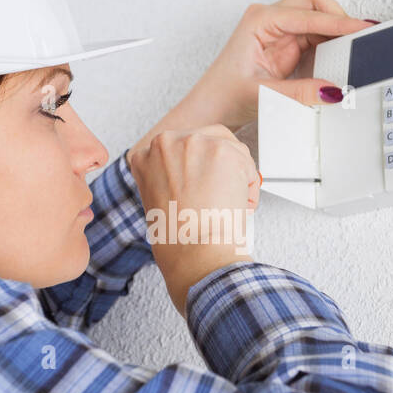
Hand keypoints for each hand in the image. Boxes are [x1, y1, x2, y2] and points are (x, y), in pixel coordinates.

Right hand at [126, 125, 260, 315]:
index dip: (196, 167)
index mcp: (145, 155)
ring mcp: (194, 143)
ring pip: (229, 150)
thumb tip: (195, 174)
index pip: (180, 147)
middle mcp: (166, 143)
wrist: (193, 252)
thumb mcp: (156, 201)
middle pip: (207, 140)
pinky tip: (236, 204)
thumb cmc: (176, 239)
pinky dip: (247, 186)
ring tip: (225, 205)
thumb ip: (169, 177)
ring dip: (234, 177)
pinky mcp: (222, 151)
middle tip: (219, 196)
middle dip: (219, 168)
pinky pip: (246, 163)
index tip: (200, 184)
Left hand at [127, 0, 376, 163]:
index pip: (308, 13)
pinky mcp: (288, 45)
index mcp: (260, 21)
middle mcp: (270, 19)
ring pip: (319, 18)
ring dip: (336, 32)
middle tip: (358, 38)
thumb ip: (300, 93)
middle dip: (338, 17)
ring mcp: (280, 31)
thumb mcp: (264, 95)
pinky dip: (331, 45)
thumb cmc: (224, 96)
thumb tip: (332, 90)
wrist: (211, 110)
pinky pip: (317, 36)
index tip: (360, 27)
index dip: (337, 20)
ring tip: (353, 50)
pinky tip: (339, 58)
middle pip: (316, 3)